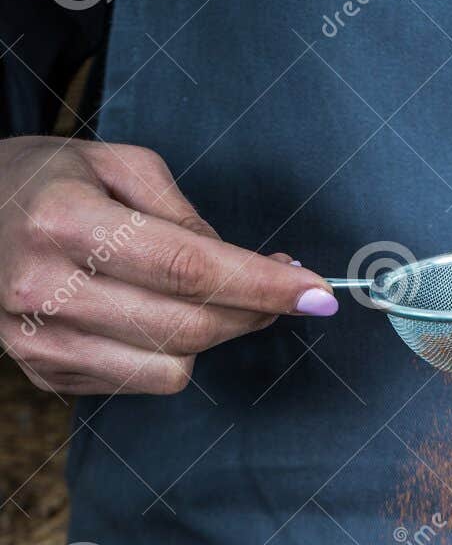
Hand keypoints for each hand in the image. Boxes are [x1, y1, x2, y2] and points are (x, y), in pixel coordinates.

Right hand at [0, 136, 337, 395]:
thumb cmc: (42, 182)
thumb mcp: (111, 164)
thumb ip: (184, 214)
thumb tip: (252, 267)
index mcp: (65, 222)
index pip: (189, 267)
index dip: (262, 285)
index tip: (316, 292)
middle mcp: (47, 290)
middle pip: (189, 327)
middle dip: (250, 312)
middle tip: (276, 289)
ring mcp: (44, 342)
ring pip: (173, 368)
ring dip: (208, 336)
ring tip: (196, 295)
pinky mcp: (47, 375)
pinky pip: (142, 381)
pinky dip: (166, 352)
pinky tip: (149, 315)